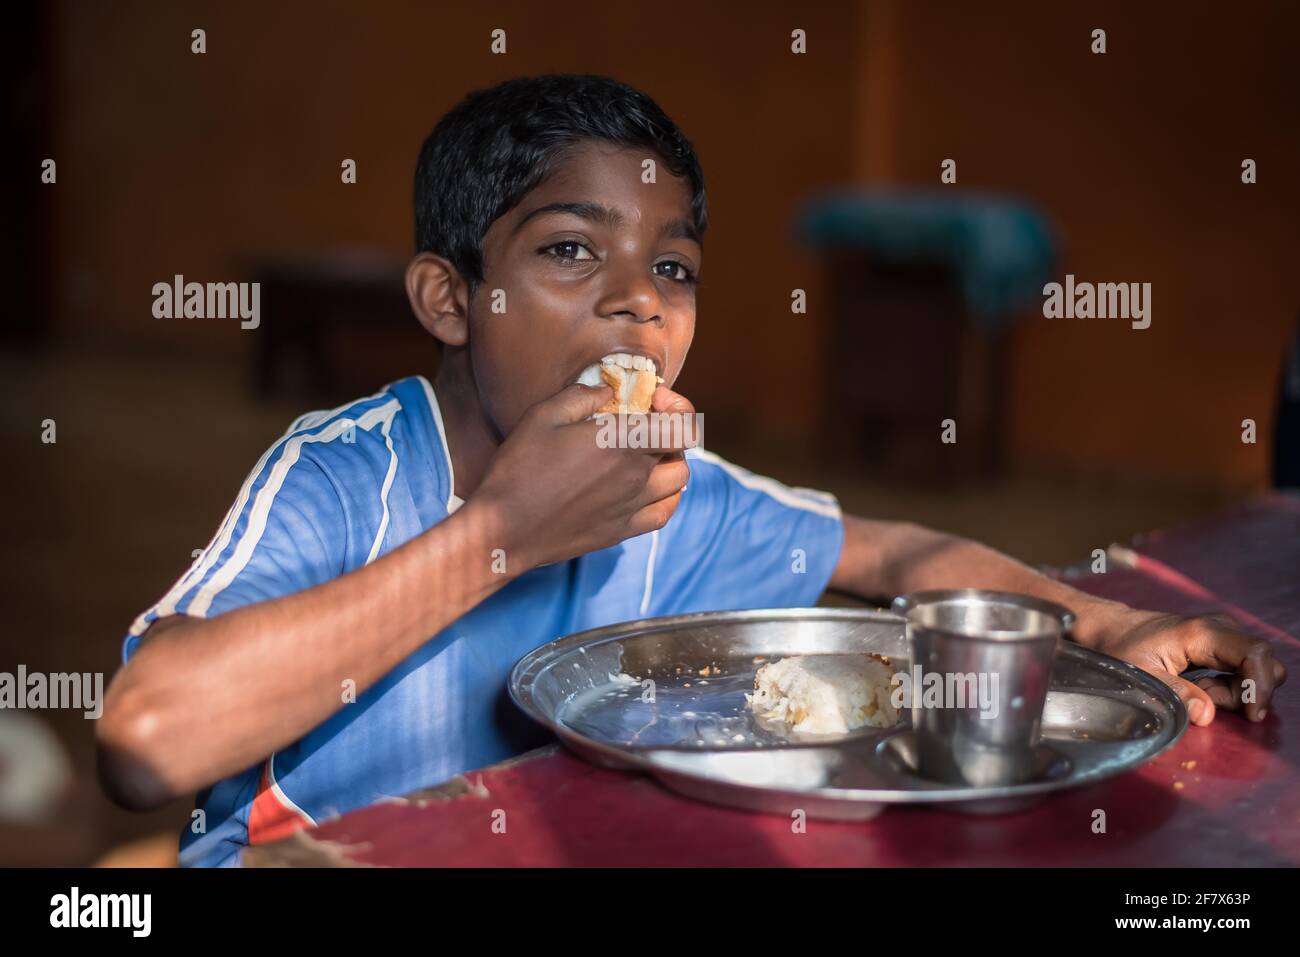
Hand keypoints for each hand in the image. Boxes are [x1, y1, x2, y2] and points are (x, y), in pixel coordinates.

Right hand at [469, 382, 696, 571]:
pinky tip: (649, 488)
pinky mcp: (621, 530)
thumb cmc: (519, 469)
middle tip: (643, 425)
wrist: (505, 531)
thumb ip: (581, 396)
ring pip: (678, 482)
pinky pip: (663, 513)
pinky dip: (667, 497)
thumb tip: (607, 389)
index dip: (678, 408)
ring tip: (646, 455)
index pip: (683, 427)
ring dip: (670, 463)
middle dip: (669, 431)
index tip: (653, 402)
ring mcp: (631, 506)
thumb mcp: (543, 416)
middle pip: (680, 451)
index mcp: (622, 443)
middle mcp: (636, 476)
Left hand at [1094, 608, 1286, 725]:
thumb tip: (1207, 715)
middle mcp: (1221, 628)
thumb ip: (1176, 694)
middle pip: (1264, 664)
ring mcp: (1225, 633)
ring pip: (1257, 670)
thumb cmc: (1124, 650)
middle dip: (1246, 692)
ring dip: (1236, 691)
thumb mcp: (1142, 676)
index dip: (1260, 686)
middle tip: (1207, 698)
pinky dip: (1230, 687)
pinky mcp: (1224, 643)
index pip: (1255, 654)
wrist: (1116, 630)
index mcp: (1202, 633)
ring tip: (1199, 691)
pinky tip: (1202, 686)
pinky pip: (1245, 671)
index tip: (1252, 714)